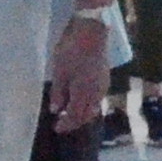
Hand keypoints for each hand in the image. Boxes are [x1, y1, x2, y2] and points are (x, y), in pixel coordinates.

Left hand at [46, 12, 106, 129]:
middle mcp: (96, 93)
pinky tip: (83, 99)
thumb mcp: (59, 72)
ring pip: (94, 107)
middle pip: (87, 115)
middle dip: (75, 122)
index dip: (66, 124)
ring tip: (72, 112)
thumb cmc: (71, 51)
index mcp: (83, 94)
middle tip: (63, 123)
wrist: (92, 31)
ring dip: (83, 114)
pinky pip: (98, 98)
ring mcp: (103, 85)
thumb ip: (58, 92)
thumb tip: (56, 110)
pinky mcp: (105, 77)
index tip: (56, 128)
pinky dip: (89, 104)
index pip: (75, 116)